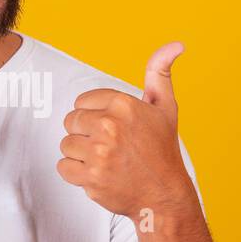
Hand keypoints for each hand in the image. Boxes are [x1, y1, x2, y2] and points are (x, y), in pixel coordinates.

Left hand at [56, 41, 193, 218]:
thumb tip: (176, 44)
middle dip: (86, 134)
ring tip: (105, 161)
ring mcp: (99, 153)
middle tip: (109, 146)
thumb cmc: (162, 151)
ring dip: (81, 154)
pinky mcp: (91, 177)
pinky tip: (98, 174)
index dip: (94, 115)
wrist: (164, 196)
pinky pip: (63, 167)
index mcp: (124, 104)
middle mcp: (110, 126)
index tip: (112, 128)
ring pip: (66, 144)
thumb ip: (160, 72)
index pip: (82, 101)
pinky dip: (77, 173)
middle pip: (71, 121)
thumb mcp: (166, 107)